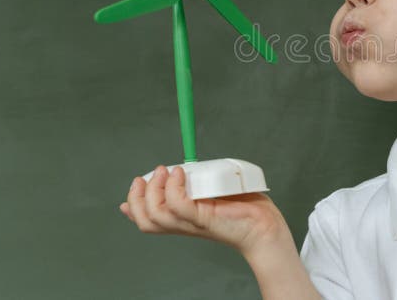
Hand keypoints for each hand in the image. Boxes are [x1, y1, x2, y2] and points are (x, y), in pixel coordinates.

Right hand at [119, 165, 286, 255]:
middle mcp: (184, 224)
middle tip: (148, 175)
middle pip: (146, 220)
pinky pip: (178, 206)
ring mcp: (193, 222)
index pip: (149, 221)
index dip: (134, 208)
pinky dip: (174, 188)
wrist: (264, 226)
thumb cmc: (244, 208)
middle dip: (137, 197)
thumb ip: (199, 184)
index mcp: (183, 220)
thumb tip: (188, 171)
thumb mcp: (214, 192)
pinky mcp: (205, 218)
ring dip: (153, 190)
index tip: (132, 190)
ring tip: (164, 171)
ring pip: (155, 215)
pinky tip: (180, 174)